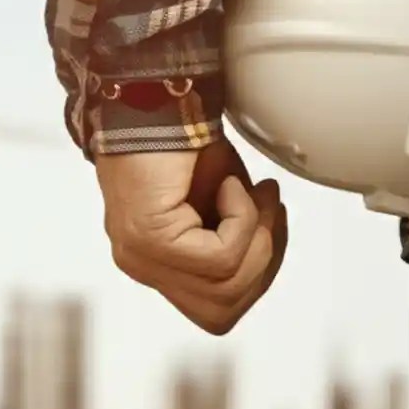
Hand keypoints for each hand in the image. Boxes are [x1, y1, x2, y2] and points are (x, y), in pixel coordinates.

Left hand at [97, 142, 287, 334]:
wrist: (156, 97)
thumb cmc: (186, 142)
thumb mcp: (225, 204)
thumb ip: (235, 239)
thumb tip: (265, 250)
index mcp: (157, 264)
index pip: (215, 310)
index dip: (255, 276)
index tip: (270, 224)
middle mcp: (141, 266)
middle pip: (221, 311)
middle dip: (263, 262)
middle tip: (268, 208)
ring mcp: (139, 256)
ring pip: (225, 287)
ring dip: (256, 237)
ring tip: (249, 193)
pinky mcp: (148, 237)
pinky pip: (219, 256)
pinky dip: (241, 219)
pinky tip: (228, 184)